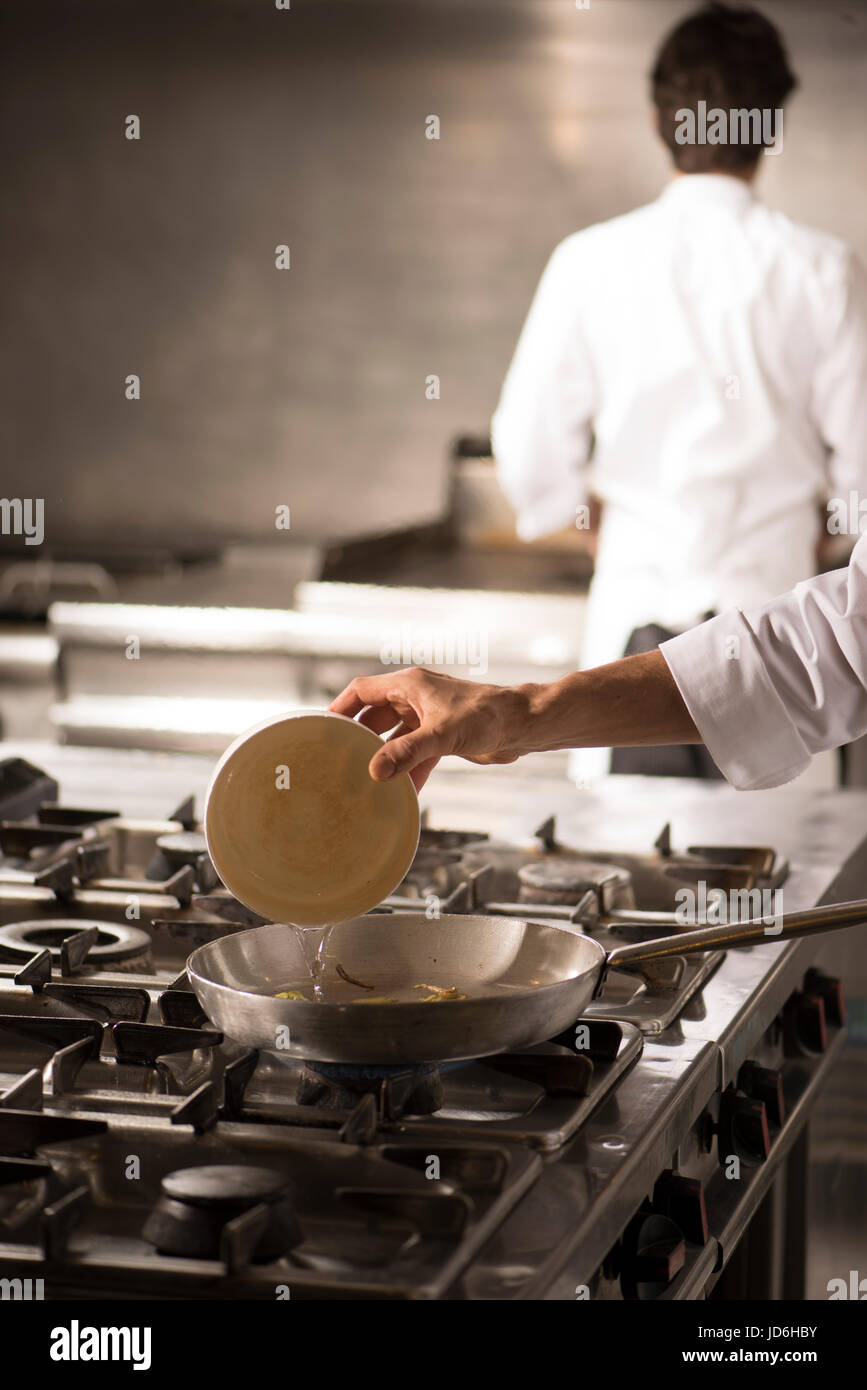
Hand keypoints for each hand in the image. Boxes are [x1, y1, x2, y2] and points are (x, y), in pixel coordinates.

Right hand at [329, 667, 534, 790]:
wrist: (523, 726)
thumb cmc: (487, 716)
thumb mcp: (442, 734)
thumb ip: (408, 752)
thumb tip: (376, 771)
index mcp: (410, 685)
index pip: (362, 691)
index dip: (340, 707)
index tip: (322, 728)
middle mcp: (416, 698)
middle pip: (375, 715)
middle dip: (359, 737)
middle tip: (339, 761)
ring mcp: (428, 718)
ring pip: (395, 737)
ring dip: (384, 757)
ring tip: (365, 780)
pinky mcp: (443, 737)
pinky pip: (415, 753)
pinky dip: (408, 770)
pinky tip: (402, 794)